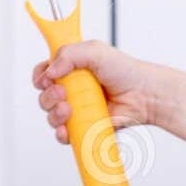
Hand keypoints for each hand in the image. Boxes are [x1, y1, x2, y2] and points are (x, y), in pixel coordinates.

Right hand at [30, 41, 165, 144]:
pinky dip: (62, 133)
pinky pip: (65, 134)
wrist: (144, 95)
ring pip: (52, 116)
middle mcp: (72, 89)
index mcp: (71, 68)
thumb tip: (50, 71)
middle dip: (48, 96)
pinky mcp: (85, 126)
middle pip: (45, 96)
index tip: (46, 78)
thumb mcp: (95, 51)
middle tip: (63, 93)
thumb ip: (69, 54)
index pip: (44, 72)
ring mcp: (78, 109)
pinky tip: (67, 129)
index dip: (41, 76)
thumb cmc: (125, 71)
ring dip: (54, 114)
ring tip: (68, 109)